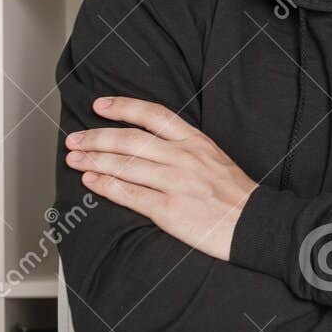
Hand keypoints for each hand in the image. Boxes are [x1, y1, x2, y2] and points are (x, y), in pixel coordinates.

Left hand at [65, 96, 257, 261]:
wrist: (257, 225)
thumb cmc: (237, 196)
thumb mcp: (215, 158)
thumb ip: (185, 148)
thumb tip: (150, 145)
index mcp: (196, 141)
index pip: (153, 115)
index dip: (122, 107)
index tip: (100, 106)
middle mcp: (184, 157)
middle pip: (130, 139)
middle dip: (97, 136)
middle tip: (75, 138)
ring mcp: (176, 183)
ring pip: (125, 165)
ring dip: (94, 159)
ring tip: (75, 158)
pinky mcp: (170, 210)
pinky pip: (130, 194)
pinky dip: (107, 185)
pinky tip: (91, 180)